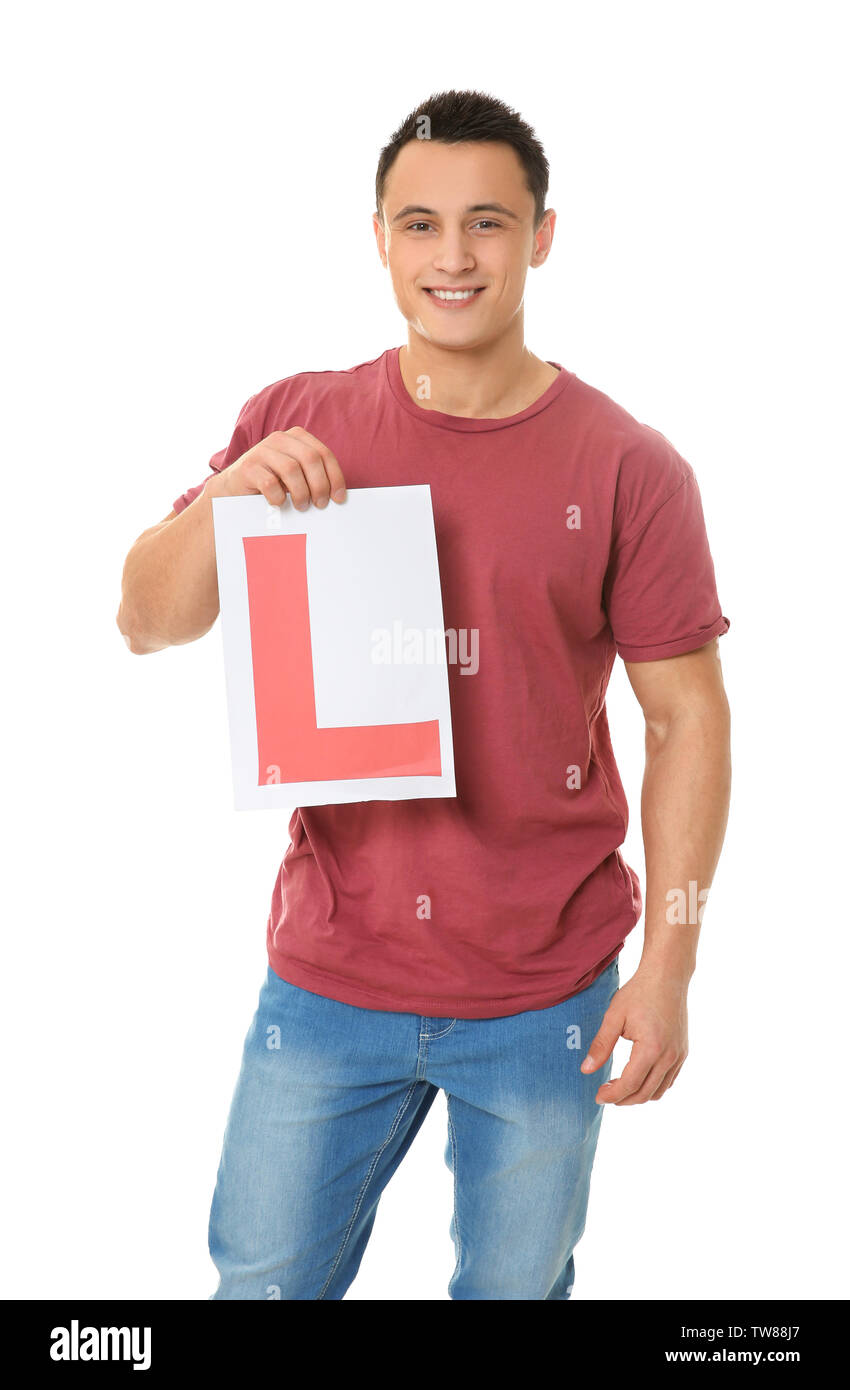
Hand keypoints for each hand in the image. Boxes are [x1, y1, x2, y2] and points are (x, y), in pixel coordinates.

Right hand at [211, 427, 346, 509]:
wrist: (233, 489)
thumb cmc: (271, 484)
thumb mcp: (296, 475)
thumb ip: (313, 476)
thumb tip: (338, 495)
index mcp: (296, 437)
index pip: (324, 453)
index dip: (335, 477)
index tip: (339, 498)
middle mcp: (280, 438)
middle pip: (310, 458)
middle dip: (320, 485)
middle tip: (320, 505)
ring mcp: (262, 450)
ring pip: (291, 469)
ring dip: (301, 493)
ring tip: (301, 506)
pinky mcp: (247, 466)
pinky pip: (269, 482)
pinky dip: (278, 497)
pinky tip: (279, 504)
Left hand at [580, 968, 688, 1104]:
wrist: (667, 976)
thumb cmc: (639, 993)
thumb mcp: (614, 1016)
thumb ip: (601, 1045)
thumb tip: (586, 1070)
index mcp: (651, 1049)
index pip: (629, 1084)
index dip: (612, 1095)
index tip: (598, 1096)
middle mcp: (669, 1057)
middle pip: (645, 1093)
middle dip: (623, 1099)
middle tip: (605, 1094)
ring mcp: (679, 1055)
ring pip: (659, 1091)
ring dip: (639, 1095)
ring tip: (620, 1088)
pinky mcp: (683, 1052)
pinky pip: (669, 1080)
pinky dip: (653, 1086)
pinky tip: (638, 1078)